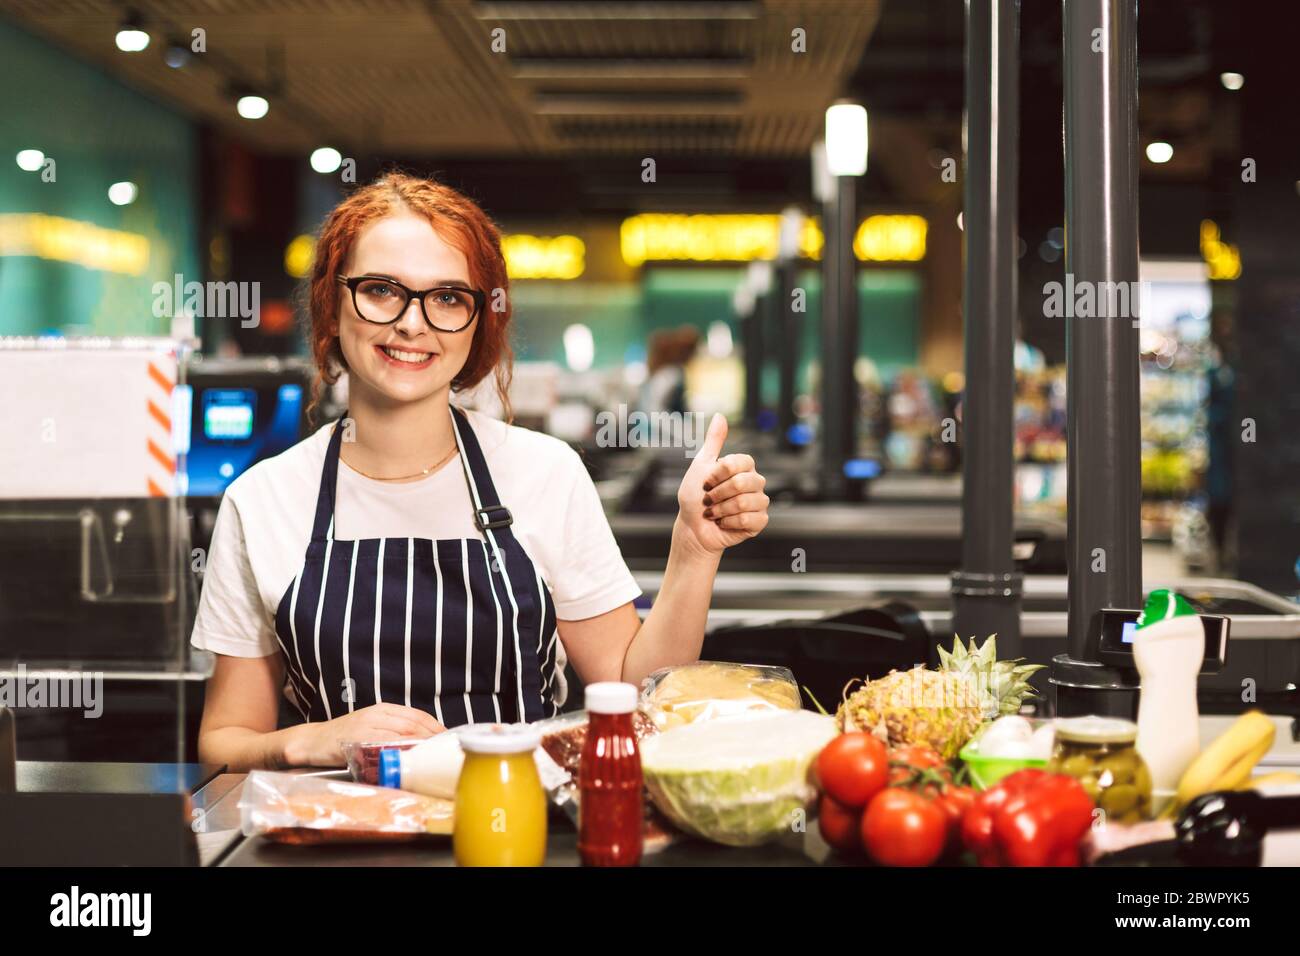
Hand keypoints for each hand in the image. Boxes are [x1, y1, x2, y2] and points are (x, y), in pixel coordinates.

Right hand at [283, 703, 443, 766]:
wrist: (313, 741)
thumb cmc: (344, 737)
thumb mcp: (372, 727)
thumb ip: (393, 731)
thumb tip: (420, 743)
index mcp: (384, 709)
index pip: (417, 715)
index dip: (436, 726)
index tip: (448, 738)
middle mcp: (378, 714)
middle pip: (414, 723)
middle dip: (434, 736)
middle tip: (446, 750)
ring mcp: (368, 724)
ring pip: (403, 731)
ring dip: (423, 743)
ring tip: (436, 755)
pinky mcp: (358, 738)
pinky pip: (385, 742)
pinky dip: (401, 748)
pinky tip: (411, 757)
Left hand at [675, 413, 769, 554]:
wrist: (693, 527)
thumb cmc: (695, 496)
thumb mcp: (701, 465)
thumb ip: (714, 441)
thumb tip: (720, 415)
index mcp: (744, 466)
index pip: (738, 462)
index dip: (718, 474)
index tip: (705, 482)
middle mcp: (755, 482)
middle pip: (741, 483)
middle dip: (717, 494)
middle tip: (708, 500)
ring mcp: (759, 501)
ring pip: (745, 502)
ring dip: (721, 510)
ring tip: (714, 512)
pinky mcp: (759, 521)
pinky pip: (748, 519)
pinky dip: (728, 522)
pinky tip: (723, 523)